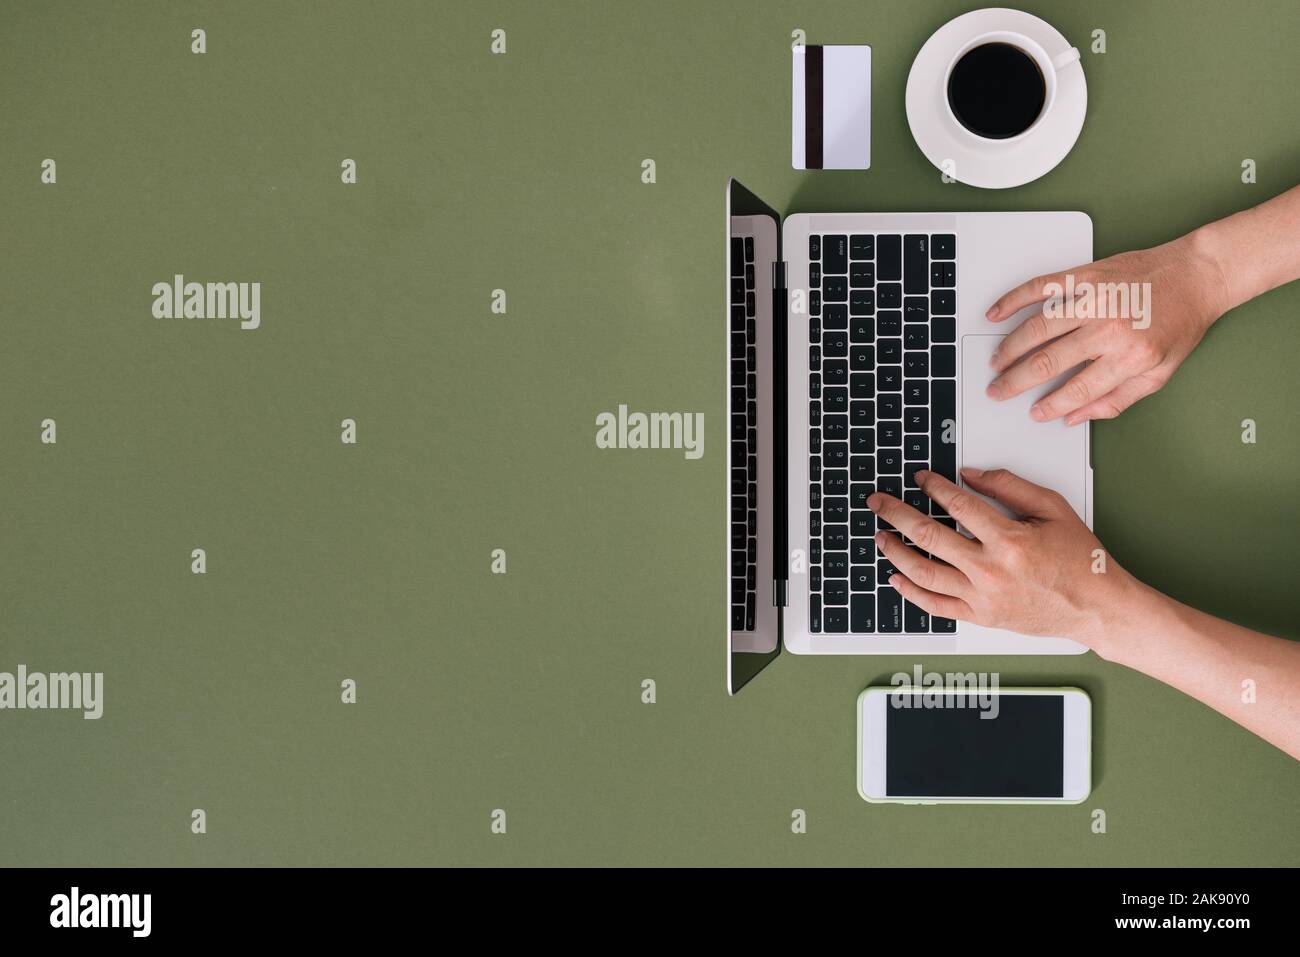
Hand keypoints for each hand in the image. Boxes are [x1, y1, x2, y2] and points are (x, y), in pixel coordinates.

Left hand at [867, 467, 1138, 646]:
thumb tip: (970, 474)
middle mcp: (991, 570)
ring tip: (880, 536)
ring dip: (895, 551)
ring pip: (924, 572)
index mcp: (1009, 540)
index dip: (933, 486)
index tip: (920, 478)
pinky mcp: (980, 617)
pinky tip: (895, 576)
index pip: (957, 504)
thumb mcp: (1053, 509)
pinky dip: (911, 592)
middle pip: (928, 536)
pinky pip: (935, 606)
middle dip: (896, 514)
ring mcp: (982, 597)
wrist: (1096, 607)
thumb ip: (1010, 486)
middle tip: (878, 502)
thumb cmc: (1079, 559)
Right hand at [984, 232, 1228, 424]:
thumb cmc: (1181, 321)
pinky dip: (1013, 300)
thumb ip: (1117, 400)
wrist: (1198, 274)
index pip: (1078, 389)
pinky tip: (996, 313)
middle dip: (1016, 381)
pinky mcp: (1087, 275)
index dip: (1050, 405)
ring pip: (1038, 327)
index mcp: (1130, 356)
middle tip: (998, 390)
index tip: (1033, 412)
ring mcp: (1095, 298)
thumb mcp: (1160, 373)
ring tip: (997, 362)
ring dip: (1010, 348)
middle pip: (1049, 361)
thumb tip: (1077, 416)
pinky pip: (1041, 287)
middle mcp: (1110, 327)